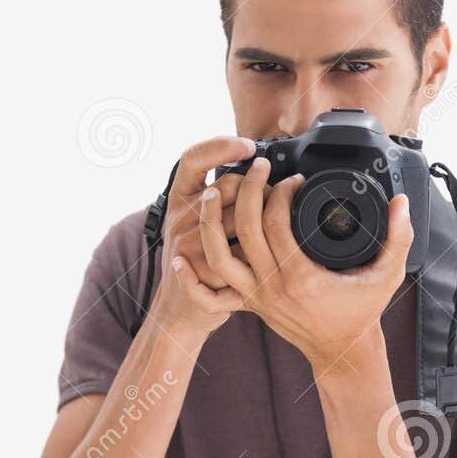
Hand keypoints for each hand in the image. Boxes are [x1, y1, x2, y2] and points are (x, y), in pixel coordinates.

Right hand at [147, 135, 266, 341]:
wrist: (180, 311)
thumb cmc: (199, 264)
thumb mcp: (200, 223)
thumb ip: (221, 199)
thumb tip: (257, 172)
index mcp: (178, 200)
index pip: (192, 159)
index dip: (220, 147)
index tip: (249, 146)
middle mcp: (178, 219)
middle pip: (228, 187)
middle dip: (258, 189)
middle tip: (278, 196)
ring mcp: (186, 247)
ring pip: (238, 220)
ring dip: (264, 222)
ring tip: (277, 228)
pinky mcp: (200, 273)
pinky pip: (240, 254)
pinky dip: (257, 255)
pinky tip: (266, 255)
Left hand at [198, 156, 413, 375]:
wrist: (341, 352)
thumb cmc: (361, 313)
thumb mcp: (387, 275)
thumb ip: (399, 238)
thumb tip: (401, 204)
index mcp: (302, 278)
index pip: (276, 224)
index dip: (281, 193)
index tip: (293, 181)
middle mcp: (273, 288)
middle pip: (244, 230)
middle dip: (249, 191)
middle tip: (259, 168)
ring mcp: (256, 297)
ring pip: (218, 256)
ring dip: (212, 222)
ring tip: (216, 191)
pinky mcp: (248, 304)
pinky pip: (211, 292)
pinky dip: (191, 278)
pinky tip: (180, 257)